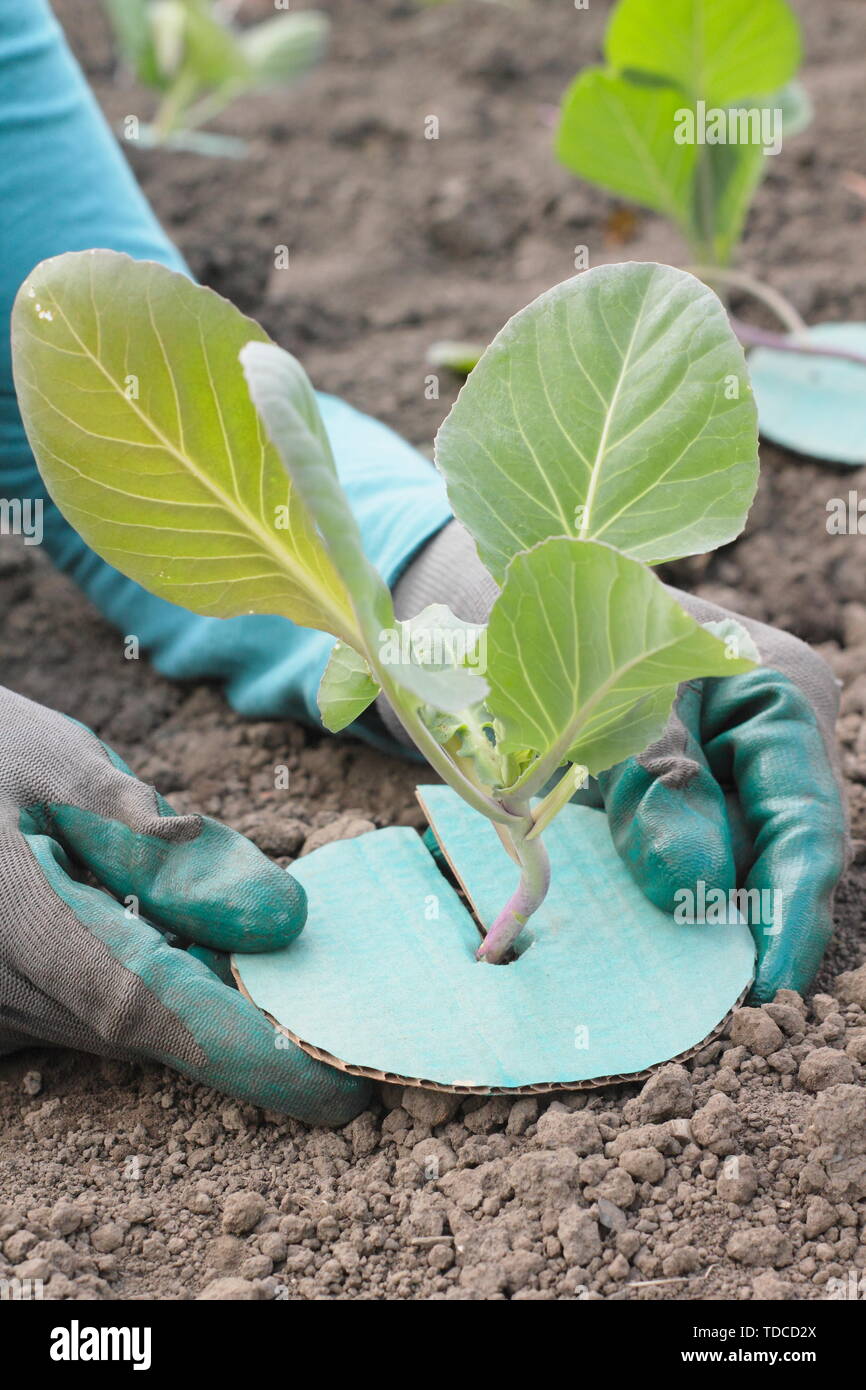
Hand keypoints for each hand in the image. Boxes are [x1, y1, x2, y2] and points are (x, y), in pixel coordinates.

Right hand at [0, 685, 368, 1124]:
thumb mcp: (59, 768)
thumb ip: (162, 844)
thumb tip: (282, 917)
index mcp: (15, 922)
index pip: (146, 1008)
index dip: (246, 1053)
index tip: (344, 1088)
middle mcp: (5, 990)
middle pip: (150, 1027)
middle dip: (254, 1023)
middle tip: (355, 1002)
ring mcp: (3, 1008)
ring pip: (131, 1024)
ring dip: (215, 997)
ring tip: (299, 962)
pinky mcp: (12, 1005)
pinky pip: (104, 1010)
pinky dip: (170, 983)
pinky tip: (213, 940)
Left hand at [595, 588, 847, 1001]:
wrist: (508, 615)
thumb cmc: (569, 636)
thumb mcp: (615, 703)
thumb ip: (659, 786)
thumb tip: (695, 889)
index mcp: (777, 695)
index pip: (807, 817)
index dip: (794, 906)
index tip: (768, 979)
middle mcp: (765, 741)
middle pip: (777, 852)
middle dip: (752, 925)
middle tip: (722, 1005)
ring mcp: (724, 771)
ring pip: (731, 864)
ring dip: (706, 920)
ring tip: (685, 985)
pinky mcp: (679, 798)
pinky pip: (686, 859)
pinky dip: (669, 898)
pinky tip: (651, 944)